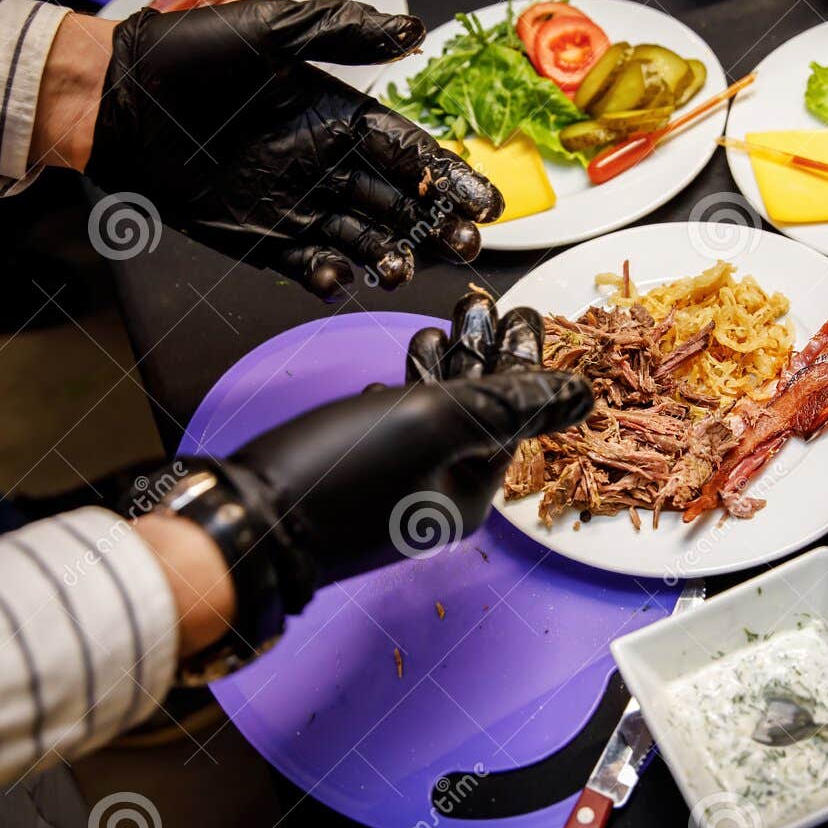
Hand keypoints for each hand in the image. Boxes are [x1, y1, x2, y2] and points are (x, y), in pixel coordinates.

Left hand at [84, 0, 504, 296]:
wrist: (121, 100)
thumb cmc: (193, 56)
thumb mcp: (272, 33)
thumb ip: (344, 33)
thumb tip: (414, 27)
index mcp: (340, 117)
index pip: (411, 153)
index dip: (449, 177)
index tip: (484, 203)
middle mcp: (327, 164)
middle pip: (399, 205)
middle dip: (434, 226)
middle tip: (462, 244)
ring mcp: (297, 205)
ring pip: (363, 240)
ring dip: (389, 256)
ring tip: (401, 269)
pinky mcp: (262, 238)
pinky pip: (308, 264)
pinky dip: (327, 276)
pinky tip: (339, 278)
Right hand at [203, 291, 588, 583]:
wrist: (243, 521)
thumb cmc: (340, 473)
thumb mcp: (435, 424)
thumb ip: (510, 405)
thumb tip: (583, 396)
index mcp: (467, 495)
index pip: (514, 416)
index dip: (522, 361)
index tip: (523, 312)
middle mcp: (436, 501)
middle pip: (476, 416)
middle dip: (481, 358)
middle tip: (480, 307)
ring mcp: (395, 495)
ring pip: (434, 419)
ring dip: (441, 370)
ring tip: (441, 328)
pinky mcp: (355, 484)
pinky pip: (396, 433)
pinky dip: (404, 397)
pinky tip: (398, 376)